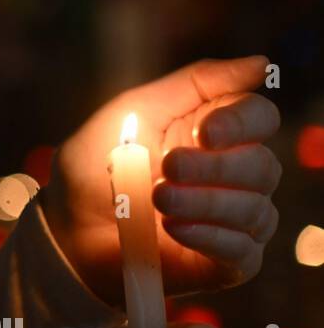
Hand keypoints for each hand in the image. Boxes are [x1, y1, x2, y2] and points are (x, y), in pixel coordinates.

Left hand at [42, 56, 280, 306]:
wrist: (65, 231)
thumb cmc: (94, 167)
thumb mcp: (133, 112)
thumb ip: (195, 84)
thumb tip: (261, 64)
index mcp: (215, 132)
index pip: (260, 117)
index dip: (241, 122)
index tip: (205, 133)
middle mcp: (234, 175)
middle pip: (263, 165)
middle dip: (215, 168)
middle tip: (167, 168)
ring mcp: (234, 220)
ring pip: (255, 208)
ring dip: (204, 202)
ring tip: (157, 199)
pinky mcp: (227, 263)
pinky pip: (243, 250)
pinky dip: (209, 236)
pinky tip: (173, 229)